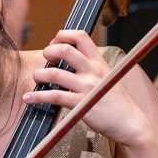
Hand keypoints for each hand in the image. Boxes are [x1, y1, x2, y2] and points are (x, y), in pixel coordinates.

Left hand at [23, 30, 148, 146]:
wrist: (129, 123)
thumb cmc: (116, 101)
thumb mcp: (107, 76)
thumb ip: (90, 67)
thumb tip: (67, 59)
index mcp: (99, 62)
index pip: (80, 36)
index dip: (62, 35)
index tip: (54, 44)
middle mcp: (92, 71)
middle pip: (65, 50)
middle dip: (49, 51)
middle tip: (46, 60)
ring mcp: (87, 88)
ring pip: (55, 73)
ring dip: (39, 75)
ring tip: (37, 79)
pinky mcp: (80, 105)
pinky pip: (54, 97)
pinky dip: (37, 96)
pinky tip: (28, 97)